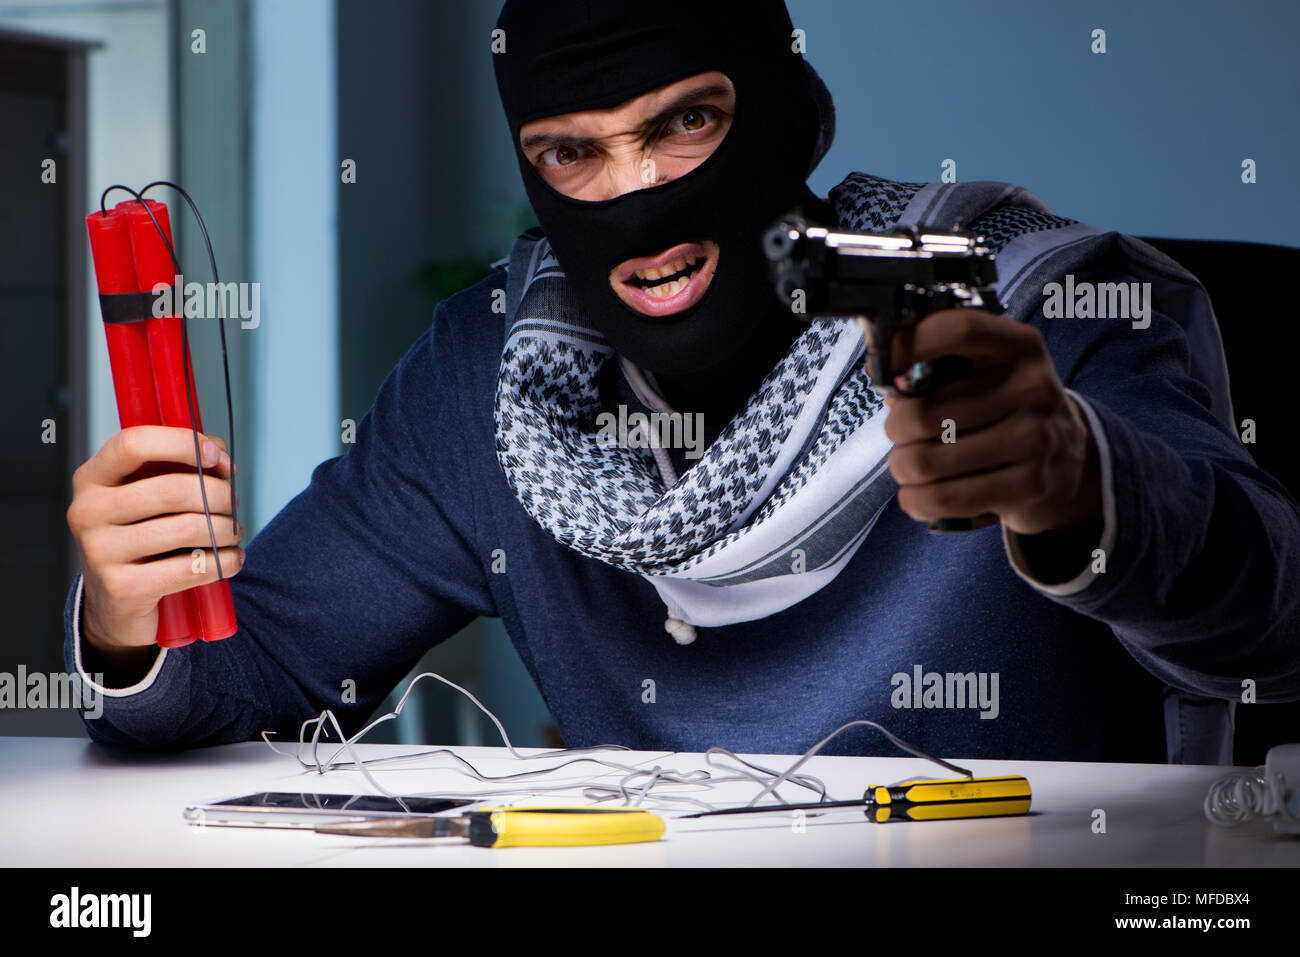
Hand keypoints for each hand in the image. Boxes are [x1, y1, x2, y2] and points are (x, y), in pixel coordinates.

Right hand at [66, 426, 243, 655]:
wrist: (116, 604)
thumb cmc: (142, 538)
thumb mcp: (150, 495)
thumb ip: (182, 466)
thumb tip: (219, 457)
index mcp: (92, 479)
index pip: (134, 443)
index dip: (183, 443)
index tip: (217, 456)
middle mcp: (88, 512)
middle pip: (171, 489)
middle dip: (218, 495)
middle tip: (233, 505)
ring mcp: (99, 552)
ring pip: (186, 528)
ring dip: (225, 530)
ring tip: (232, 534)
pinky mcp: (122, 588)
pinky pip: (190, 567)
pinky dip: (224, 561)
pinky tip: (230, 559)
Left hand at [881, 309, 1101, 535]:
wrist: (1065, 461)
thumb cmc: (1000, 409)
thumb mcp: (982, 373)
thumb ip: (934, 364)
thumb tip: (879, 368)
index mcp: (1019, 347)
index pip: (960, 329)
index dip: (910, 345)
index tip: (884, 366)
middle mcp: (1033, 388)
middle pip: (922, 414)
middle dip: (895, 429)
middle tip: (901, 433)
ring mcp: (1035, 439)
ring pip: (924, 462)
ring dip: (903, 468)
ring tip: (911, 466)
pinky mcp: (1029, 485)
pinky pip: (943, 498)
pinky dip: (917, 500)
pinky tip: (921, 493)